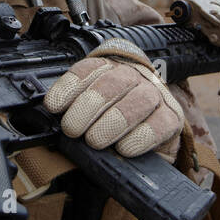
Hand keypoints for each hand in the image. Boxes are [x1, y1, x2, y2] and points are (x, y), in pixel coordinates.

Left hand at [43, 38, 185, 159]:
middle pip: (110, 84)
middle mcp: (132, 77)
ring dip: (112, 122)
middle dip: (87, 107)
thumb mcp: (87, 115)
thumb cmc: (109, 126)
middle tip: (72, 129)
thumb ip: (70, 113)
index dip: (69, 87)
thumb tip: (48, 122)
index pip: (87, 70)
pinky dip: (139, 138)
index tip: (54, 106)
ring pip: (136, 101)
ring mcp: (155, 95)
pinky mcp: (172, 119)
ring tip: (94, 141)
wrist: (148, 141)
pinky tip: (124, 149)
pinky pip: (158, 125)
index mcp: (106, 70)